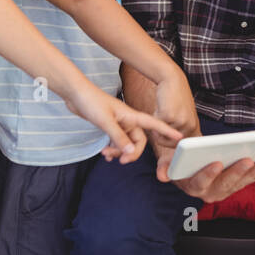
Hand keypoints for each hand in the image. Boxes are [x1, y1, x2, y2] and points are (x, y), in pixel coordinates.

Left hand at [66, 84, 182, 163]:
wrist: (75, 93)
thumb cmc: (91, 102)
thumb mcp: (105, 121)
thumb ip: (118, 137)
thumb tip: (130, 153)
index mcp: (131, 116)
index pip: (154, 124)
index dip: (166, 131)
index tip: (179, 138)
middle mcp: (128, 120)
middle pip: (138, 141)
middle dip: (131, 153)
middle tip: (121, 161)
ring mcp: (119, 123)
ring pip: (126, 143)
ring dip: (119, 151)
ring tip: (106, 155)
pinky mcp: (110, 125)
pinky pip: (117, 141)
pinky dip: (113, 149)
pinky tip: (105, 154)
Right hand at [153, 70, 198, 139]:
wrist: (172, 80)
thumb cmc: (176, 97)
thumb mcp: (185, 115)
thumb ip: (184, 129)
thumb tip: (181, 145)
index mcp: (194, 127)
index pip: (180, 145)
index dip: (170, 142)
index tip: (166, 135)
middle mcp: (189, 126)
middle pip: (169, 143)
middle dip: (160, 136)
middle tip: (159, 123)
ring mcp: (180, 121)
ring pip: (161, 134)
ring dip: (157, 126)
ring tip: (162, 112)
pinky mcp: (169, 115)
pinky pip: (156, 124)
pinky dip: (154, 117)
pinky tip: (160, 107)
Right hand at [162, 152, 254, 202]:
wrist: (188, 164)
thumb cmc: (179, 161)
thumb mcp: (167, 162)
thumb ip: (164, 167)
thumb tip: (162, 175)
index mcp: (192, 186)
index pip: (200, 181)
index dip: (208, 173)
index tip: (217, 162)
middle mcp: (208, 193)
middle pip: (224, 183)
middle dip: (237, 172)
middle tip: (247, 160)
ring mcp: (222, 191)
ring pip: (238, 184)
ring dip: (251, 174)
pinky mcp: (232, 188)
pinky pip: (245, 183)